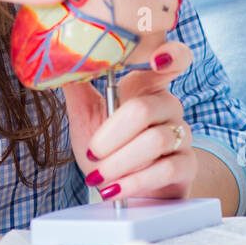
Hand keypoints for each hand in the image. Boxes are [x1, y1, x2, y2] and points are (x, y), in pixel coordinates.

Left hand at [59, 42, 196, 200]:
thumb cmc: (107, 150)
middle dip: (111, 136)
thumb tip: (58, 55)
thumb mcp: (86, 117)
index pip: (172, 60)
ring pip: (155, 141)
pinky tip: (116, 190)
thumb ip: (77, 86)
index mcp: (147, 86)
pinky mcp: (187, 166)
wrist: (123, 190)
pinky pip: (166, 170)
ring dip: (119, 162)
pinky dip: (135, 182)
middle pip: (144, 109)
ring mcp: (182, 135)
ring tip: (98, 176)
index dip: (171, 54)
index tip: (156, 57)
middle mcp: (169, 106)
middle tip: (92, 152)